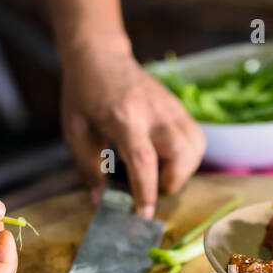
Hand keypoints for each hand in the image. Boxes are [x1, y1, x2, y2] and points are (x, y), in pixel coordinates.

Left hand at [60, 45, 204, 217]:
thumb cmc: (84, 96)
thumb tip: (101, 204)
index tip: (143, 216)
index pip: (143, 159)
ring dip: (182, 170)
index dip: (146, 191)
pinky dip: (188, 157)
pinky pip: (197, 139)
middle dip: (172, 180)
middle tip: (152, 185)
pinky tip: (168, 158)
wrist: (100, 57)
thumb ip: (89, 170)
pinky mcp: (180, 108)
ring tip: (160, 172)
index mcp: (124, 117)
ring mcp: (172, 107)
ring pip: (196, 146)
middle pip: (182, 153)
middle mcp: (154, 112)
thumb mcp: (76, 133)